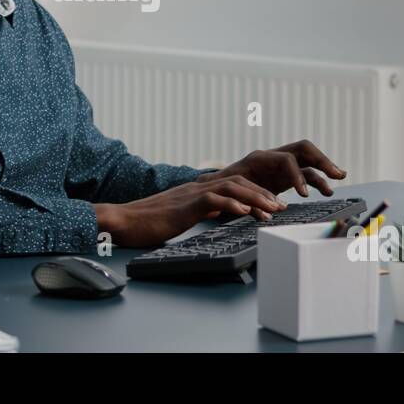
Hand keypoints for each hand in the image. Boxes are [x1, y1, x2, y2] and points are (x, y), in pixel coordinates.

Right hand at [94, 175, 286, 247]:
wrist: (122, 221)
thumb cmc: (147, 222)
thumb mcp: (180, 215)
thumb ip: (198, 211)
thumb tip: (217, 214)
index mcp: (197, 190)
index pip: (233, 184)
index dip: (255, 192)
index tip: (272, 204)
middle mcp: (197, 188)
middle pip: (238, 181)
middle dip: (262, 193)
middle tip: (280, 206)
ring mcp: (190, 195)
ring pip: (230, 188)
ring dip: (254, 198)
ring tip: (271, 210)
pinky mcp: (184, 206)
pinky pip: (212, 201)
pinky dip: (231, 205)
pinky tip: (244, 213)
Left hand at [198, 139, 344, 197]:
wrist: (214, 188)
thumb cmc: (217, 189)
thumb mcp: (223, 190)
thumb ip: (232, 193)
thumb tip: (234, 197)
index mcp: (258, 159)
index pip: (287, 160)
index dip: (297, 176)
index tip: (302, 195)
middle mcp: (272, 158)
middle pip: (303, 149)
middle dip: (322, 159)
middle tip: (337, 173)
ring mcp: (279, 166)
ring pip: (308, 160)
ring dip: (324, 168)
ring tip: (339, 179)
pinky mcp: (283, 177)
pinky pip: (305, 174)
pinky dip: (316, 180)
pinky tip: (326, 191)